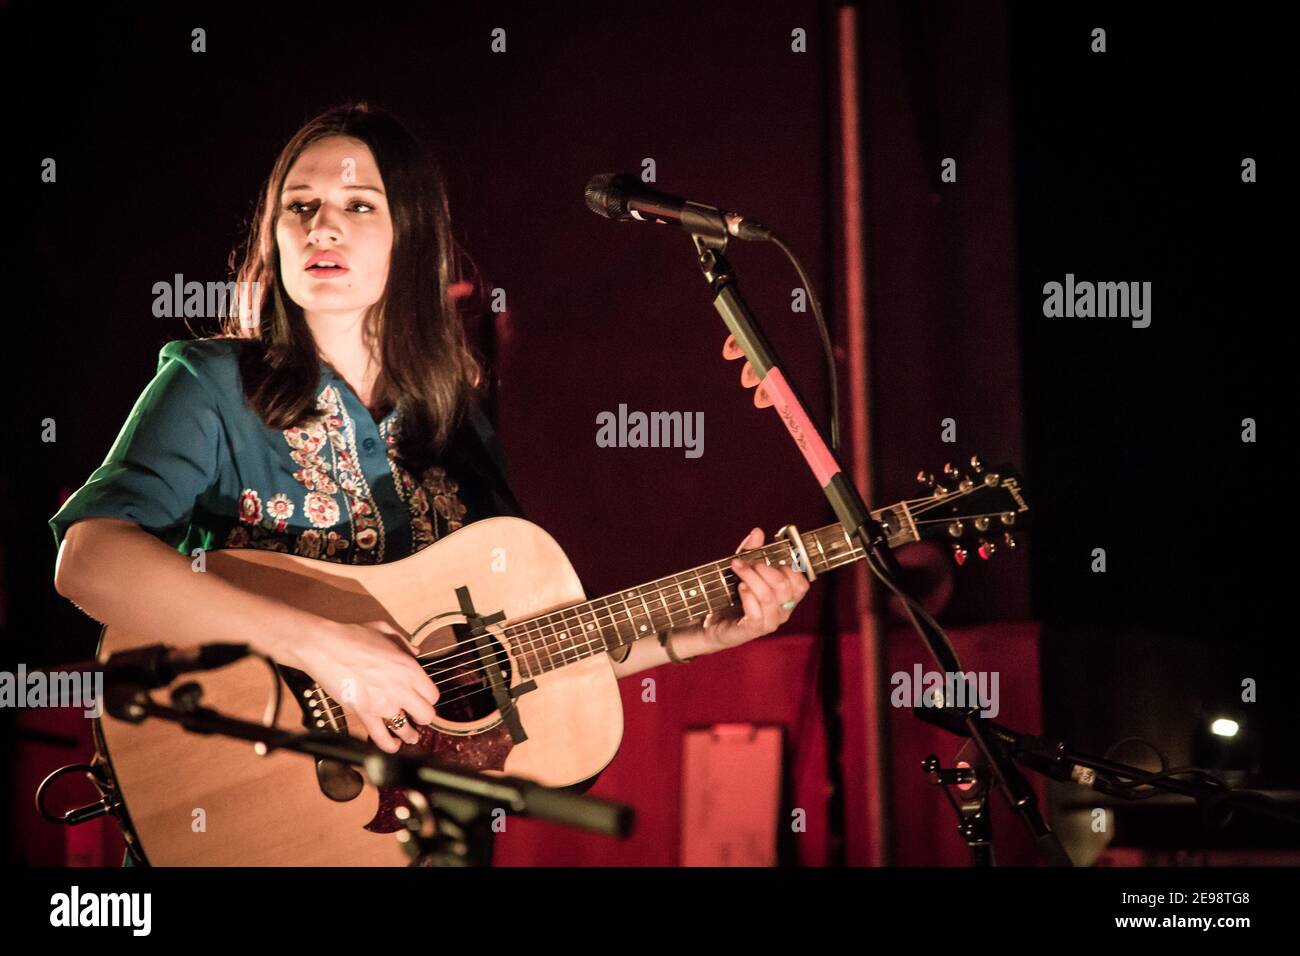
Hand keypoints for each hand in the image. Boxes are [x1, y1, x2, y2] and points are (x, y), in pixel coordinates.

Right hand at [289, 619, 439, 752]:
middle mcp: (401, 688)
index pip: (433, 694)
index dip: (429, 698)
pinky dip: (389, 746)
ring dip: (409, 734)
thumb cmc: (351, 636)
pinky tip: (393, 745)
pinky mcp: (364, 714)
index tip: (423, 698)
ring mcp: (383, 704)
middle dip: (423, 717)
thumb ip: (403, 642)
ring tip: (410, 736)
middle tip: (417, 716)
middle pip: (426, 715)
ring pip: (407, 731)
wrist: (324, 647)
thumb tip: (415, 651)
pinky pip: (381, 738)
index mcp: (409, 668)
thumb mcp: (384, 630)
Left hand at [700, 527, 810, 650]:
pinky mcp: (751, 631)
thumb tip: (758, 532)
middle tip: (744, 563)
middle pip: (783, 586)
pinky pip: (756, 614)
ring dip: (751, 578)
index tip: (766, 560)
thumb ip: (751, 552)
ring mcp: (768, 623)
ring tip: (737, 570)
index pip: (801, 584)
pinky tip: (740, 588)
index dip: (786, 568)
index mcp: (786, 598)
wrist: (712, 620)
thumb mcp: (742, 569)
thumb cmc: (732, 594)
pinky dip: (747, 597)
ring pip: (768, 597)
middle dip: (762, 568)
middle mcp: (782, 612)